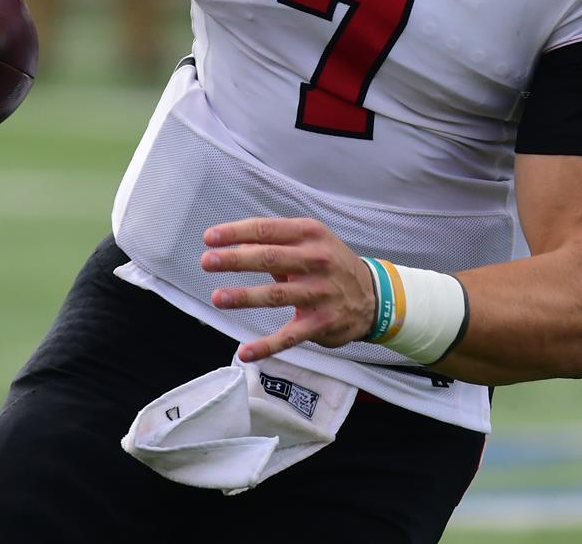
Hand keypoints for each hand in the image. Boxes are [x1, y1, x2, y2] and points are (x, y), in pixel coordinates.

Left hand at [201, 217, 377, 362]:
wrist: (373, 296)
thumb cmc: (331, 264)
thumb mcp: (310, 242)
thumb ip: (275, 244)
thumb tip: (235, 246)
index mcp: (310, 235)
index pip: (267, 230)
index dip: (236, 233)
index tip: (210, 238)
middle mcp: (316, 260)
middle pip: (270, 258)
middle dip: (235, 259)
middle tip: (207, 261)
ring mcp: (320, 292)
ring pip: (277, 295)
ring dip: (245, 297)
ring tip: (218, 298)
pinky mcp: (321, 323)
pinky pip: (289, 336)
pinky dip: (266, 346)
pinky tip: (245, 352)